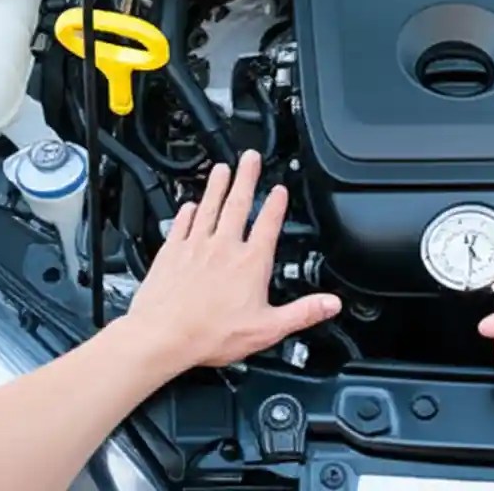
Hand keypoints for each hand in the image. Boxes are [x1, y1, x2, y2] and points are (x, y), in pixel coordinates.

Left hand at [128, 150, 341, 368]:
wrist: (163, 335)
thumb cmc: (210, 334)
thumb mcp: (268, 328)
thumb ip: (302, 313)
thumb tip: (330, 303)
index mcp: (249, 263)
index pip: (267, 224)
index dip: (276, 204)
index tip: (279, 189)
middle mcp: (223, 248)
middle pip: (238, 204)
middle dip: (246, 178)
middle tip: (250, 158)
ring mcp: (195, 246)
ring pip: (209, 207)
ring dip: (217, 186)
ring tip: (222, 168)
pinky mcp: (171, 252)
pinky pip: (181, 224)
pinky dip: (187, 212)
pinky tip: (189, 205)